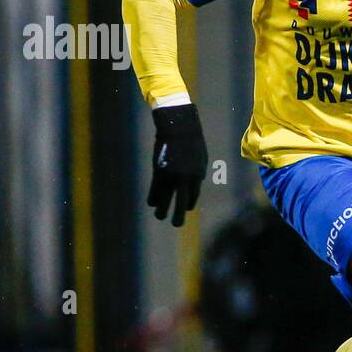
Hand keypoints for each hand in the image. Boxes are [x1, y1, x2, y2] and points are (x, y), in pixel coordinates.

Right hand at [148, 103, 207, 226]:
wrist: (179, 126)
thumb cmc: (191, 140)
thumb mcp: (200, 157)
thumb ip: (197, 172)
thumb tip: (194, 185)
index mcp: (198, 175)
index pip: (193, 196)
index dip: (188, 203)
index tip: (184, 206)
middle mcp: (186, 179)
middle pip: (182, 203)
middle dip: (179, 216)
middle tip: (176, 225)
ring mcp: (172, 176)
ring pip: (165, 199)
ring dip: (161, 210)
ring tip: (159, 216)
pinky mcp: (159, 172)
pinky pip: (155, 190)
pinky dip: (153, 198)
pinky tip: (151, 203)